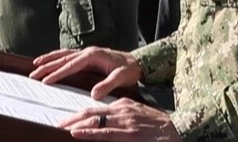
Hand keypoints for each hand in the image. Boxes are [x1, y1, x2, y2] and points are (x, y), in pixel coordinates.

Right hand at [30, 47, 141, 100]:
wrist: (138, 62)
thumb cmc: (130, 69)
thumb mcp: (121, 77)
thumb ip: (107, 84)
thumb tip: (94, 93)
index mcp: (94, 56)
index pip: (71, 65)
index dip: (57, 73)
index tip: (46, 81)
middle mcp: (88, 52)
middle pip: (63, 58)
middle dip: (47, 65)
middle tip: (34, 74)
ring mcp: (87, 52)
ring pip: (64, 54)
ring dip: (49, 59)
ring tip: (36, 64)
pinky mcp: (88, 56)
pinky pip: (69, 55)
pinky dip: (57, 57)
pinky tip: (51, 61)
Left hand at [59, 98, 180, 141]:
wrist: (180, 129)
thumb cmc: (160, 127)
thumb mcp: (139, 116)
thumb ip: (123, 118)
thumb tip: (107, 124)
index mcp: (124, 105)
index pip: (96, 108)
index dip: (80, 114)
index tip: (67, 120)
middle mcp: (122, 110)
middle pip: (90, 112)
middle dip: (72, 118)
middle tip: (57, 123)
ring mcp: (125, 121)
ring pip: (94, 120)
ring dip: (75, 124)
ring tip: (60, 128)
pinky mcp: (129, 134)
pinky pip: (104, 133)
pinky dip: (88, 132)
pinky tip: (76, 133)